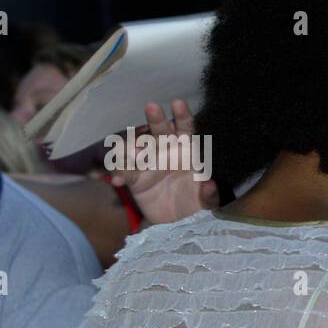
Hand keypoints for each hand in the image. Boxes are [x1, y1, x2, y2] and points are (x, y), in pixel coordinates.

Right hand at [109, 100, 218, 224]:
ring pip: (137, 146)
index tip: (178, 103)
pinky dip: (119, 173)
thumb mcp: (206, 203)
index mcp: (187, 152)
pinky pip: (124, 171)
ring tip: (134, 154)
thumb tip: (210, 185)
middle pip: (161, 131)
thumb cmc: (194, 204)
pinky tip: (117, 181)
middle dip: (157, 119)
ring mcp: (148, 162)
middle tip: (152, 107)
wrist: (176, 224)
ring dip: (132, 146)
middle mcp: (167, 151)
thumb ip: (208, 195)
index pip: (186, 130)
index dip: (182, 116)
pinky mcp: (134, 178)